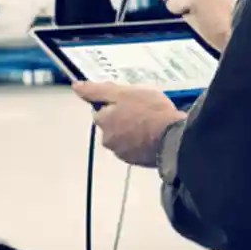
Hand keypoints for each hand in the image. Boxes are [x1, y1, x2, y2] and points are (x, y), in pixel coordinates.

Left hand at [72, 81, 186, 167]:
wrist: (174, 138)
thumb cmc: (149, 111)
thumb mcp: (122, 92)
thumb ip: (97, 90)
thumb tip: (76, 87)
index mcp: (104, 122)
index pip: (100, 110)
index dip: (114, 102)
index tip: (128, 99)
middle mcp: (109, 141)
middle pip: (112, 125)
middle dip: (123, 117)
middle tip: (143, 108)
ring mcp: (124, 154)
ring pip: (124, 137)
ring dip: (133, 130)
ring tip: (152, 121)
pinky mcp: (139, 162)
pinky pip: (137, 147)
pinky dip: (143, 141)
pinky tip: (156, 134)